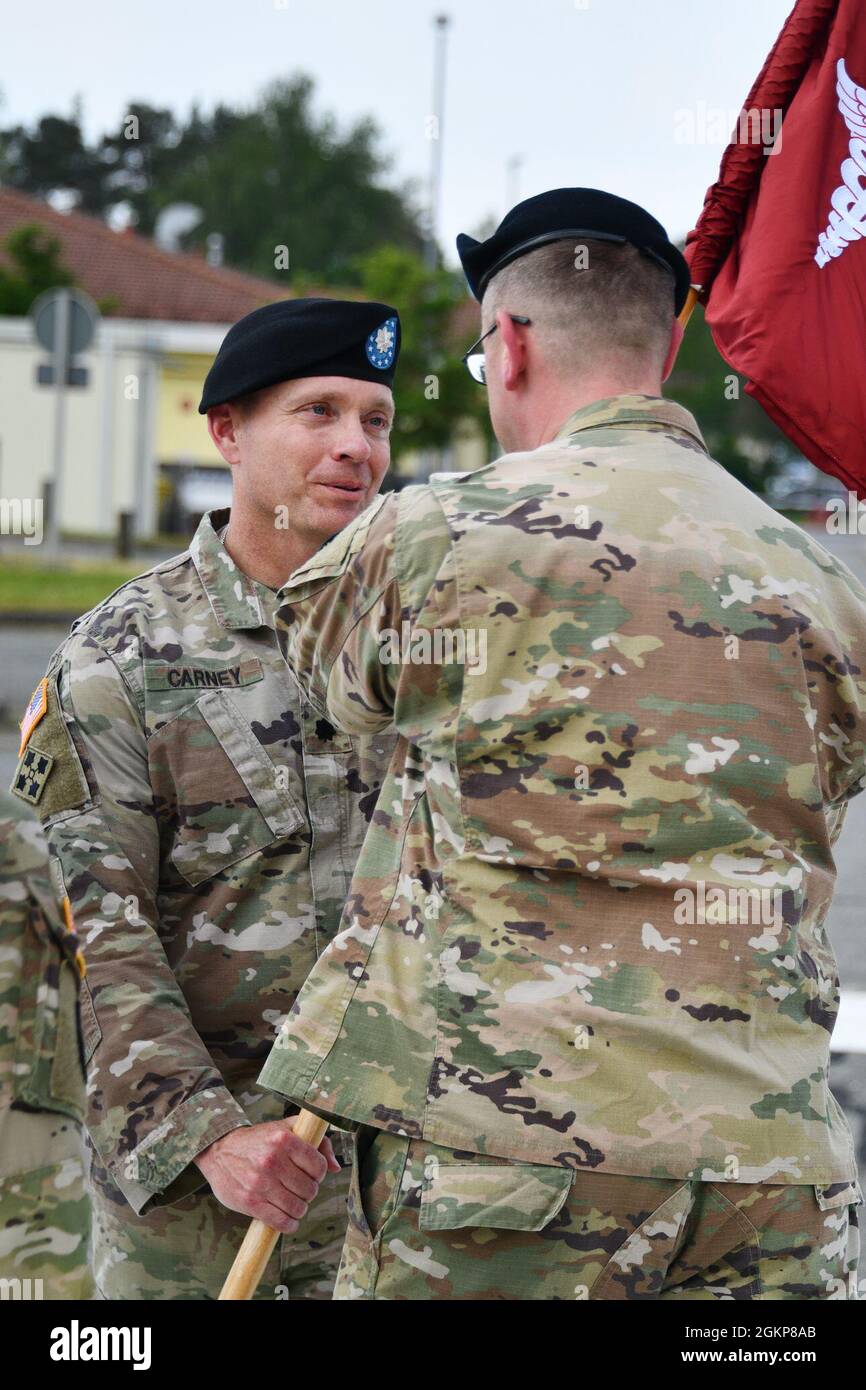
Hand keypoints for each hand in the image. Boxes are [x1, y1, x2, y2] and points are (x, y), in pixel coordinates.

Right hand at [195, 1117, 340, 1232]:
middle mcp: (273, 1160)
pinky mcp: (250, 1202)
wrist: (219, 1151)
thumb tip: (336, 1167)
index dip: (318, 1173)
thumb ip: (316, 1143)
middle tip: (299, 1188)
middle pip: (310, 1189)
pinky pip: (281, 1221)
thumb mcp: (286, 1129)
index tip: (310, 1174)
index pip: (318, 1166)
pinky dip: (289, 1224)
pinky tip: (287, 1218)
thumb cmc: (258, 1140)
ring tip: (292, 1202)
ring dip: (299, 1208)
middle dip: (308, 1192)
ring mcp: (261, 1183)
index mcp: (284, 1140)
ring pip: (298, 1208)